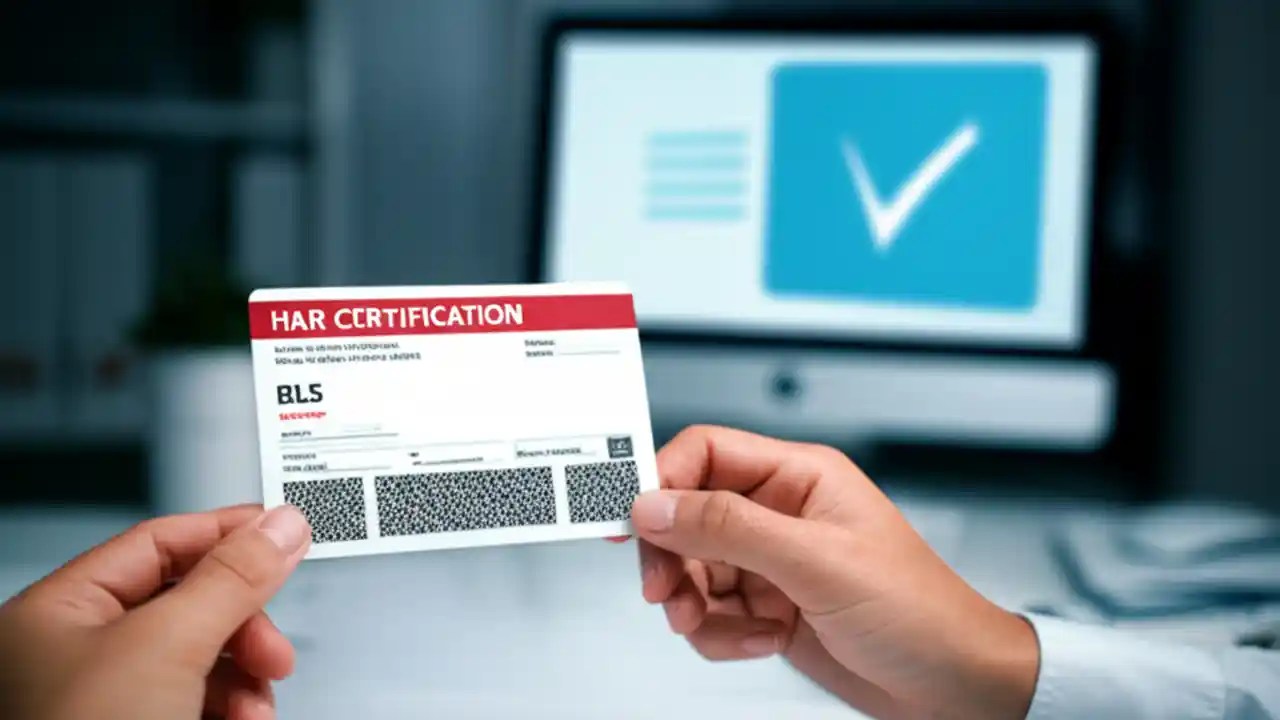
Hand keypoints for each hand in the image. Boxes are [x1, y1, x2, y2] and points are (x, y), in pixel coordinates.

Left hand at [0, 504, 310, 719]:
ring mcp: (104, 702)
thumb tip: (280, 526)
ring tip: (255, 704)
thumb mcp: (169, 646)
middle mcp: (74, 654)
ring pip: (200, 658)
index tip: (282, 532)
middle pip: (187, 603)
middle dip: (243, 626)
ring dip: (243, 677)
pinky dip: (231, 709)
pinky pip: (198, 701)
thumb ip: (231, 578)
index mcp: (56, 613)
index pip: (156, 542)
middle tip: (271, 649)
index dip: (224, 533)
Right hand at [630, 426, 1038, 719]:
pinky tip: (761, 641)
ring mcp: (772, 563)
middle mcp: (780, 513)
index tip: (632, 523)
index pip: (706, 453)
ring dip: (696, 605)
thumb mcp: (816, 562)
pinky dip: (722, 634)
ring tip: (724, 628)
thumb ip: (728, 528)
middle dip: (672, 559)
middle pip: (687, 516)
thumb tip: (656, 505)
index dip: (662, 481)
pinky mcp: (768, 606)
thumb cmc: (918, 612)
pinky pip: (710, 612)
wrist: (953, 686)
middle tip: (666, 593)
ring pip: (692, 570)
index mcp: (799, 477)